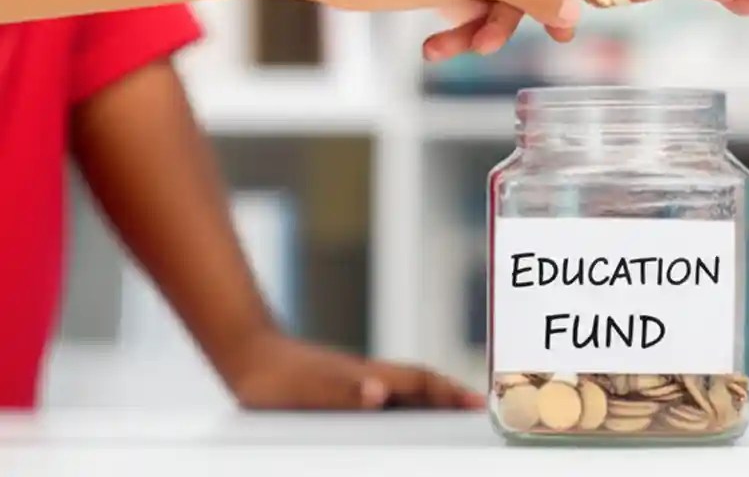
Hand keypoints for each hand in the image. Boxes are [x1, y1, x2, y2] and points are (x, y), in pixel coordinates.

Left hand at [226, 332, 483, 409]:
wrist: (245, 354)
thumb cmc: (273, 378)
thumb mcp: (307, 391)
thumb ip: (343, 392)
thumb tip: (379, 393)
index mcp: (368, 378)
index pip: (421, 384)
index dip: (451, 393)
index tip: (479, 403)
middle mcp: (369, 378)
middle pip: (421, 387)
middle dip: (451, 397)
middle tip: (479, 411)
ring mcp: (356, 382)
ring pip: (403, 392)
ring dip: (430, 402)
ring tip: (450, 417)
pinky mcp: (341, 390)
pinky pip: (384, 399)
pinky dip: (403, 407)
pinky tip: (398, 417)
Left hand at [319, 0, 579, 29]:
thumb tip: (573, 14)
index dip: (548, 1)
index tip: (561, 35)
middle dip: (500, 21)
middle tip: (484, 47)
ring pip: (493, 5)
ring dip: (473, 31)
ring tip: (447, 48)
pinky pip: (468, 11)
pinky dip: (456, 32)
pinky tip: (434, 48)